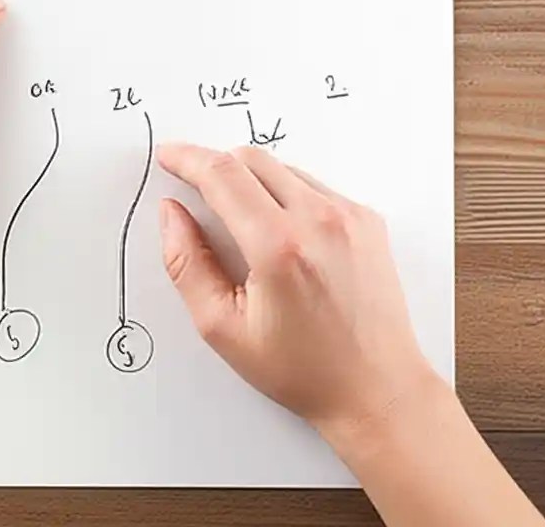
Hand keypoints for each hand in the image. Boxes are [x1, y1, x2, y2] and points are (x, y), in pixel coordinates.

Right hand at [157, 144, 441, 436]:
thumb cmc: (301, 369)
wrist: (376, 388)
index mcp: (278, 247)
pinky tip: (280, 235)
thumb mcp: (221, 327)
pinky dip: (286, 196)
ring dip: (251, 182)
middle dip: (215, 166)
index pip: (222, 175)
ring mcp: (350, 216)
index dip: (187, 159)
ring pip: (283, 169)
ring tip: (241, 227)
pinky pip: (314, 187)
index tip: (167, 157)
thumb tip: (171, 213)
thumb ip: (186, 264)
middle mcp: (320, 220)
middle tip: (194, 191)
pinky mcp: (368, 221)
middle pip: (251, 159)